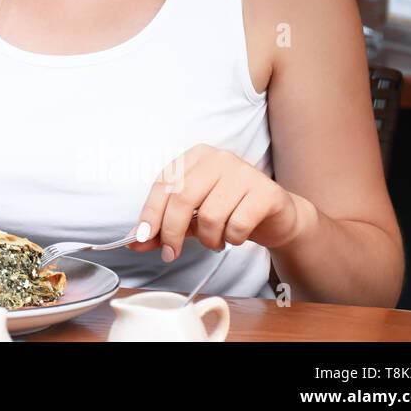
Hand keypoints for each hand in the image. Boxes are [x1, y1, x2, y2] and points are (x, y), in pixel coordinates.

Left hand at [129, 144, 312, 262]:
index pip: (164, 184)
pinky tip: (236, 236)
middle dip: (172, 232)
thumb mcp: (191, 217)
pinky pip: (237, 224)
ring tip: (216, 239)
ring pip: (210, 215)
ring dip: (208, 238)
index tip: (142, 238)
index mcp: (196, 156)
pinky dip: (232, 238)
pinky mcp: (265, 192)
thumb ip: (163, 227)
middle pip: (182, 198)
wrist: (277, 218)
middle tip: (172, 253)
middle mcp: (219, 158)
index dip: (150, 213)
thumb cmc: (229, 212)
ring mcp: (244, 172)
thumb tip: (134, 242)